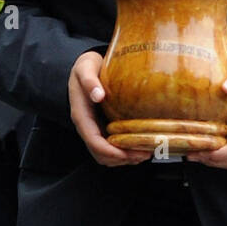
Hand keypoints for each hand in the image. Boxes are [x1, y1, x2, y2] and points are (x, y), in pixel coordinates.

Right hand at [68, 50, 148, 166]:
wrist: (84, 66)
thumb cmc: (85, 66)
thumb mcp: (85, 67)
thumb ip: (89, 81)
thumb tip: (98, 95)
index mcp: (81, 115)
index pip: (94, 142)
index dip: (111, 152)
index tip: (129, 153)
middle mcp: (86, 126)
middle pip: (101, 154)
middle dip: (122, 158)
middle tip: (145, 153)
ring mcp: (94, 128)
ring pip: (106, 155)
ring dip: (125, 158)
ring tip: (145, 152)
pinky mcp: (102, 127)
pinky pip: (111, 148)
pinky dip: (124, 152)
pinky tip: (139, 145)